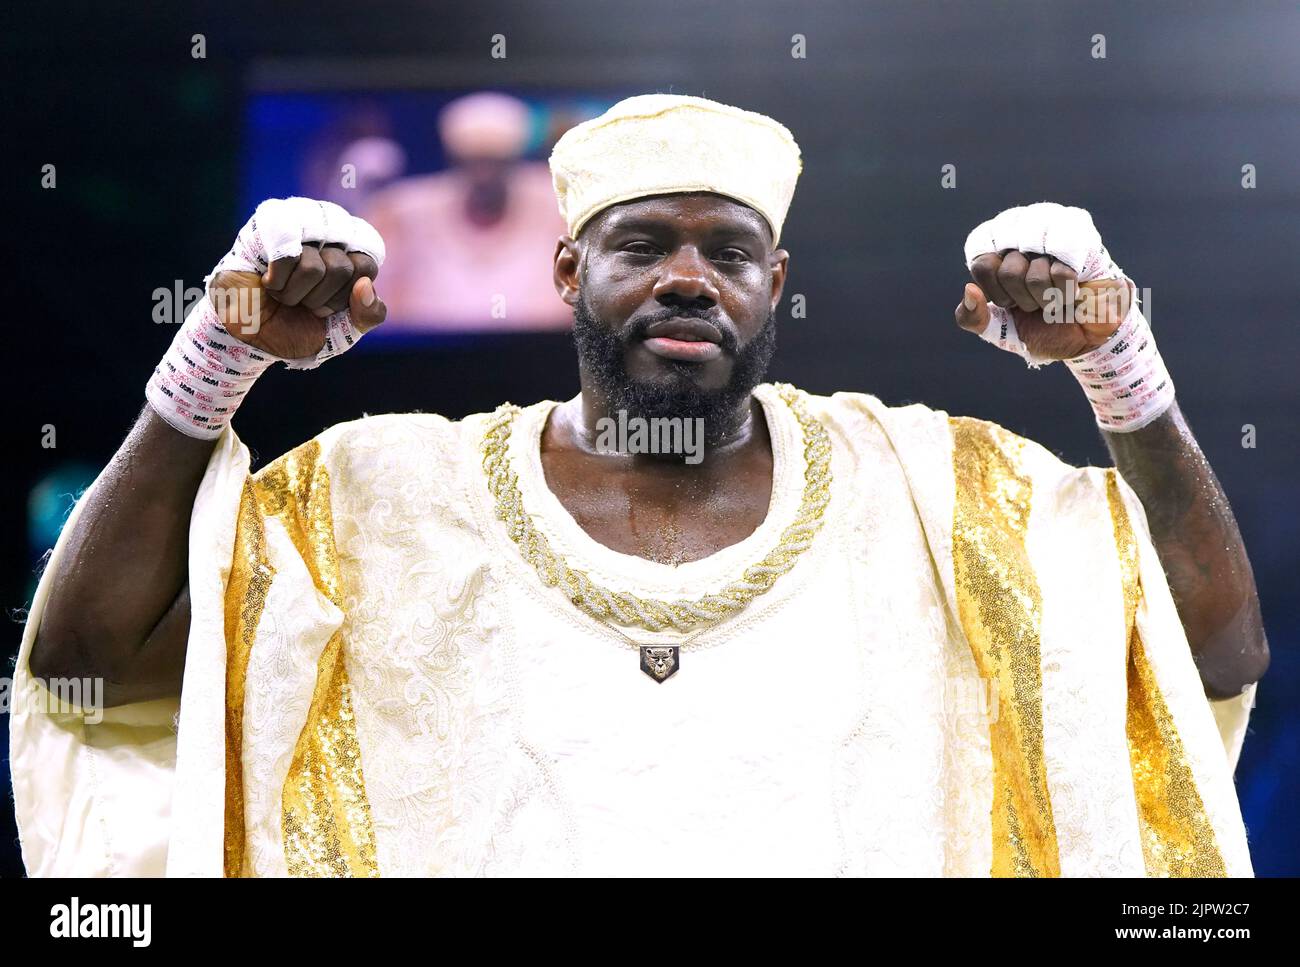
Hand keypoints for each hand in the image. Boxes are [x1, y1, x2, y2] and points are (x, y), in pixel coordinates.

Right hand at [207, 197, 387, 362]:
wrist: (250, 334)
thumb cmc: (297, 324)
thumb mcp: (345, 329)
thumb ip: (369, 314)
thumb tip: (364, 285)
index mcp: (353, 246)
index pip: (366, 267)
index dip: (343, 297)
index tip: (325, 305)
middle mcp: (330, 225)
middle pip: (342, 269)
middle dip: (318, 298)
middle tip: (299, 299)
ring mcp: (299, 219)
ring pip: (315, 267)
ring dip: (294, 294)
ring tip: (281, 291)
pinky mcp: (269, 221)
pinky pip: (287, 258)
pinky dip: (276, 283)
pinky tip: (266, 280)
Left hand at [954, 202, 1132, 362]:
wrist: (1086, 334)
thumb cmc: (1041, 323)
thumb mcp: (998, 329)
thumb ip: (972, 317)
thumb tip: (969, 290)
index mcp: (995, 244)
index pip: (982, 265)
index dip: (997, 292)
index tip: (1010, 299)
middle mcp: (1022, 227)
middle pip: (1008, 270)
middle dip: (1024, 298)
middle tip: (1037, 299)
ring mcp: (1053, 227)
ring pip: (1034, 273)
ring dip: (1046, 297)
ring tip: (1056, 293)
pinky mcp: (1083, 238)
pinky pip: (1062, 274)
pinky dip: (1067, 294)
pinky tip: (1075, 289)